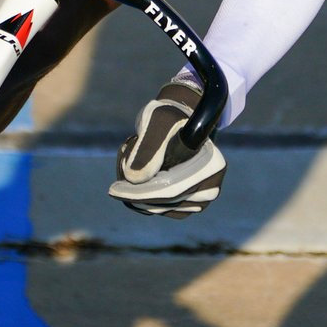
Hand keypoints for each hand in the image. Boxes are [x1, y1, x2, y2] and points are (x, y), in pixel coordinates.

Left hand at [108, 89, 225, 218]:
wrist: (177, 124)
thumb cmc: (168, 118)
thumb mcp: (158, 121)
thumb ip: (148, 146)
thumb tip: (133, 178)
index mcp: (212, 165)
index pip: (170, 190)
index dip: (140, 192)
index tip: (114, 190)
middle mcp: (210, 188)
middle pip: (162, 202)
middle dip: (134, 188)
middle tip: (121, 163)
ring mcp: (199, 202)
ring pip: (154, 208)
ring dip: (134, 189)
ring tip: (133, 155)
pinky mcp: (184, 208)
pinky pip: (154, 209)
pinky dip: (139, 193)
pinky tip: (139, 169)